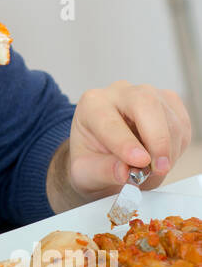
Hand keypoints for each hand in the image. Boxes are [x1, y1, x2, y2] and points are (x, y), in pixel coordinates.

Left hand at [66, 81, 191, 199]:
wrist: (103, 153)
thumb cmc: (92, 159)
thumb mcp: (86, 172)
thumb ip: (102, 171)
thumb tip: (123, 171)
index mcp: (91, 106)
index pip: (109, 121)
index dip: (126, 143)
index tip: (139, 162)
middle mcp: (118, 94)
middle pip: (145, 103)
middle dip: (157, 139)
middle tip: (159, 168)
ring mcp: (146, 94)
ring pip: (168, 116)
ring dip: (169, 150)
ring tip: (153, 172)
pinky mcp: (167, 103)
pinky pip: (182, 123)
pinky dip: (177, 146)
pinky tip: (161, 158)